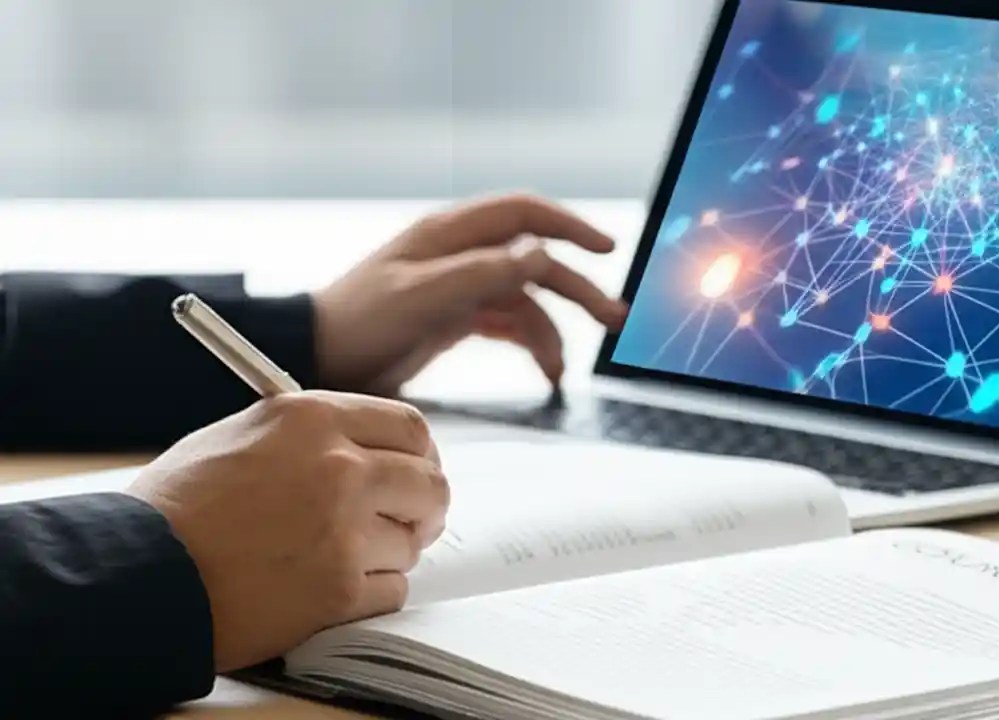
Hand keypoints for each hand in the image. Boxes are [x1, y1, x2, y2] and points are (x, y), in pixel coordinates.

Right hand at [126, 391, 448, 672]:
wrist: (135, 575)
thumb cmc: (176, 508)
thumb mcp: (240, 435)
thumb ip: (310, 434)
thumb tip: (363, 443)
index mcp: (313, 419)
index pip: (410, 427)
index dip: (421, 453)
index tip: (418, 469)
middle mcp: (339, 468)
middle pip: (429, 485)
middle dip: (423, 507)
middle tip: (408, 520)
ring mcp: (344, 531)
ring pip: (411, 543)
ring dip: (387, 554)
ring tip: (337, 557)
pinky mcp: (339, 590)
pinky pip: (393, 591)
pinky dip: (371, 594)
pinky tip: (329, 588)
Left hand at [314, 194, 628, 395]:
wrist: (315, 359)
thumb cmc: (358, 322)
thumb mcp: (421, 296)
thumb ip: (482, 273)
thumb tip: (540, 253)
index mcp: (451, 235)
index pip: (524, 214)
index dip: (569, 226)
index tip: (606, 250)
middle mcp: (461, 255)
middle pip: (535, 262)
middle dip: (576, 290)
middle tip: (613, 319)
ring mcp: (459, 287)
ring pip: (525, 300)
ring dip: (553, 330)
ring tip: (567, 368)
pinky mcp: (454, 319)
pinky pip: (506, 326)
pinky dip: (529, 346)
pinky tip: (544, 371)